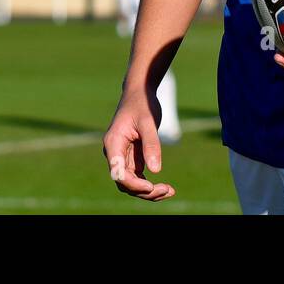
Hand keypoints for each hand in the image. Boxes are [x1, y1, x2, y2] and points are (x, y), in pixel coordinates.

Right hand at [102, 86, 174, 201]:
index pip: (118, 173)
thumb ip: (151, 144)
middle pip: (124, 182)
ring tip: (170, 191)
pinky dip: (150, 185)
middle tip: (167, 191)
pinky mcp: (132, 158)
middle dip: (144, 191)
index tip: (151, 187)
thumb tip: (156, 171)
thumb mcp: (148, 122)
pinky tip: (167, 188)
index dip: (133, 184)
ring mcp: (122, 157)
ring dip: (148, 191)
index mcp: (113, 144)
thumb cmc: (142, 103)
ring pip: (131, 183)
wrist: (140, 92)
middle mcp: (114, 153)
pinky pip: (138, 178)